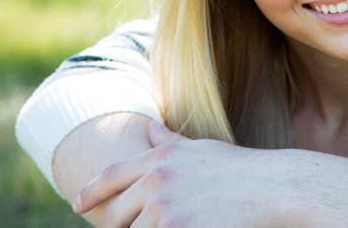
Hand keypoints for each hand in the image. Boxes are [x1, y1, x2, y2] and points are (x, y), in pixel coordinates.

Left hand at [73, 122, 290, 226]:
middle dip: (124, 224)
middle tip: (144, 223)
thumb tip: (149, 128)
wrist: (270, 188)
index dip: (91, 192)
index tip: (77, 204)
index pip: (112, 176)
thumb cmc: (240, 169)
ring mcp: (165, 209)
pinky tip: (187, 225)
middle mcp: (156, 181)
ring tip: (181, 220)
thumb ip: (168, 142)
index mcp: (160, 158)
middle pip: (117, 215)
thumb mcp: (200, 149)